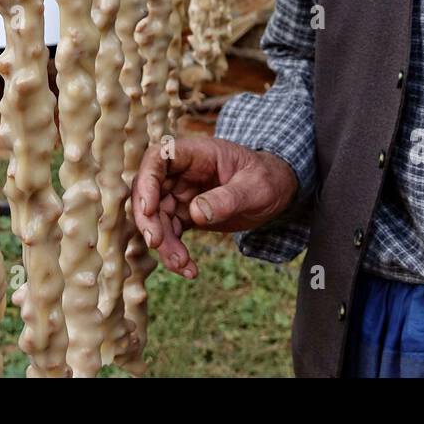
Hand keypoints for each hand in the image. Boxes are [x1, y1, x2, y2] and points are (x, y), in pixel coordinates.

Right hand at [132, 135, 298, 279]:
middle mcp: (183, 172)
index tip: (149, 208)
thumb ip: (228, 198)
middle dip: (149, 219)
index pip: (159, 158)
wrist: (276, 192)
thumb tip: (196, 213)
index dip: (147, 180)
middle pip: (150, 190)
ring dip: (164, 243)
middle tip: (157, 244)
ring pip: (157, 217)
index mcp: (197, 154)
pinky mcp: (186, 214)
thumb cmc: (267, 179)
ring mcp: (182, 193)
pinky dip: (175, 252)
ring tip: (182, 265)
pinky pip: (171, 233)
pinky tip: (189, 269)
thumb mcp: (256, 187)